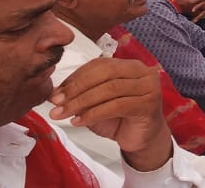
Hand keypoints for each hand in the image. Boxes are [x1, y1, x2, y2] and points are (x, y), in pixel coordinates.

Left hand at [49, 59, 170, 169]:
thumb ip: (81, 96)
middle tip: (57, 102)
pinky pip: (116, 105)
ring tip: (64, 113)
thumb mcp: (95, 104)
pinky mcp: (148, 104)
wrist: (141, 139)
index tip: (56, 92)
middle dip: (77, 88)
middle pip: (106, 72)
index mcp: (129, 66)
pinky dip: (93, 114)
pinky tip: (79, 121)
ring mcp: (148, 87)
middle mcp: (142, 72)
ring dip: (81, 102)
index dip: (76, 77)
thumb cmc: (120, 119)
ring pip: (110, 88)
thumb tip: (56, 94)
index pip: (100, 64)